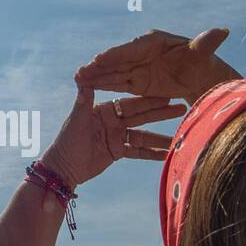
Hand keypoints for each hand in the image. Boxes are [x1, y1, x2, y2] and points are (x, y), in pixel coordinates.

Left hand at [38, 88, 185, 187]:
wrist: (63, 167)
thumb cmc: (66, 141)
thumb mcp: (77, 120)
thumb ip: (84, 101)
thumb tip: (83, 78)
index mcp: (105, 110)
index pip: (130, 104)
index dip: (148, 101)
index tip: (166, 97)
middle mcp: (114, 121)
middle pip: (141, 117)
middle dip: (161, 114)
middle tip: (182, 108)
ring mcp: (117, 137)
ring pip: (142, 135)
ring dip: (160, 136)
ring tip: (179, 136)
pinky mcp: (118, 152)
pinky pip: (138, 152)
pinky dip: (151, 153)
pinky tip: (167, 154)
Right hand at [74, 28, 239, 103]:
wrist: (199, 76)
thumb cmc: (201, 61)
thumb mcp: (204, 53)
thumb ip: (207, 42)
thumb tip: (222, 31)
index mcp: (153, 42)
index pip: (131, 48)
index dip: (116, 54)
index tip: (100, 58)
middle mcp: (140, 52)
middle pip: (117, 59)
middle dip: (99, 66)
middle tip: (81, 71)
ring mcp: (136, 66)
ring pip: (113, 71)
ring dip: (96, 76)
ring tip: (77, 79)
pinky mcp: (135, 80)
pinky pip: (117, 82)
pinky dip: (103, 84)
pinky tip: (87, 87)